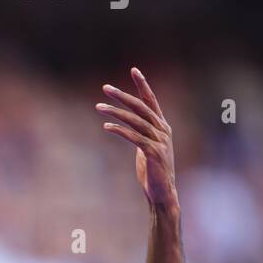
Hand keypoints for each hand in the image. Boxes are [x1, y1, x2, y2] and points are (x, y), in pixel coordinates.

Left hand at [96, 68, 176, 208]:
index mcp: (162, 126)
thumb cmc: (153, 172)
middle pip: (140, 106)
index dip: (143, 84)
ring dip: (115, 113)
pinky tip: (106, 127)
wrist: (163, 193)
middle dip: (122, 95)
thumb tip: (128, 126)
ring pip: (135, 120)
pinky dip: (119, 130)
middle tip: (105, 88)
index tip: (134, 69)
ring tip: (98, 107)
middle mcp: (163, 130)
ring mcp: (160, 140)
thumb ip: (141, 134)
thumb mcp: (146, 148)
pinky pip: (134, 137)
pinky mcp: (153, 152)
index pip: (151, 100)